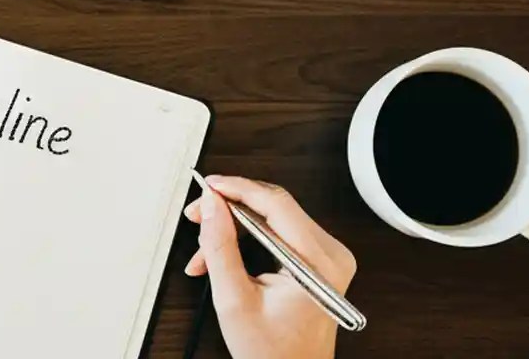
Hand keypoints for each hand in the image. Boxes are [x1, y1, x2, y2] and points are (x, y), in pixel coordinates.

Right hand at [183, 176, 356, 358]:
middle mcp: (330, 254)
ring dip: (233, 227)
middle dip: (229, 209)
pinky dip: (247, 238)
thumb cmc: (274, 354)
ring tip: (204, 253)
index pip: (276, 204)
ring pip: (271, 218)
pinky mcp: (317, 260)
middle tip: (198, 216)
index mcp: (318, 263)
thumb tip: (212, 206)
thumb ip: (220, 248)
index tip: (209, 187)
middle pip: (274, 206)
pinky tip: (223, 255)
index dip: (237, 188)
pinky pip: (278, 231)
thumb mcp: (235, 301)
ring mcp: (327, 256)